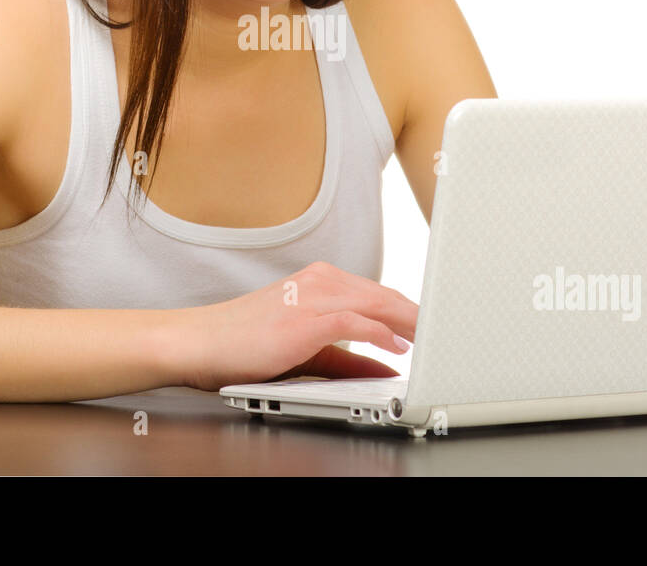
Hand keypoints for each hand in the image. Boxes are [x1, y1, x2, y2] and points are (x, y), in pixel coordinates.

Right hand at [175, 261, 418, 391]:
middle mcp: (319, 282)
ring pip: (377, 304)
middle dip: (419, 316)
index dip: (411, 311)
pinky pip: (355, 322)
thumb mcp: (306, 351)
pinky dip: (381, 333)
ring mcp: (312, 297)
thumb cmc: (244, 344)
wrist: (199, 342)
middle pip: (386, 297)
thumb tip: (388, 366)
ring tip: (435, 340)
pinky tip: (398, 346)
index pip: (379, 294)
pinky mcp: (305, 319)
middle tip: (448, 334)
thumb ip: (349, 358)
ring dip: (410, 322)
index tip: (435, 328)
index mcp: (319, 281)